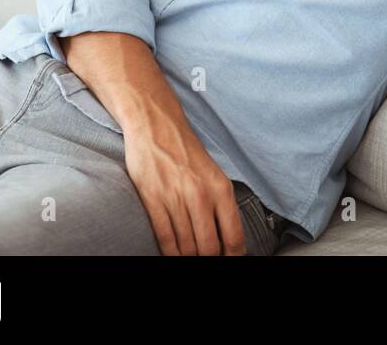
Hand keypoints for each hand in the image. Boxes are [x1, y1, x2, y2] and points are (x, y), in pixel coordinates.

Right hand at [123, 110, 247, 254]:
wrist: (156, 125)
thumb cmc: (186, 151)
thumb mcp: (214, 174)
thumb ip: (221, 203)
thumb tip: (227, 236)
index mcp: (221, 189)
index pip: (233, 236)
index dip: (233, 256)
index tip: (230, 260)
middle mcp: (201, 195)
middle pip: (209, 247)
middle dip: (209, 259)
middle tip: (207, 260)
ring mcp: (176, 198)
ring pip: (186, 246)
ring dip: (188, 257)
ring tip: (190, 258)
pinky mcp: (153, 198)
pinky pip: (165, 237)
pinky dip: (170, 252)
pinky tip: (173, 255)